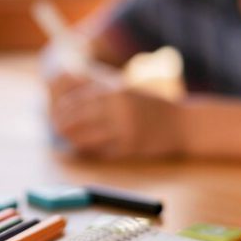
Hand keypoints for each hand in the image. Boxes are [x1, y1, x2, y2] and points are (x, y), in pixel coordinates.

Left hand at [47, 71, 184, 159]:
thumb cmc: (150, 105)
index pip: (78, 100)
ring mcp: (125, 129)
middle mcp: (118, 109)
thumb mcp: (126, 90)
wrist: (183, 124)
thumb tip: (68, 96)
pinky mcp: (130, 148)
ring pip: (87, 137)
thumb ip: (100, 91)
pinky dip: (90, 150)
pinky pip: (101, 150)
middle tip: (57, 128)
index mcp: (116, 91)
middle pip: (78, 118)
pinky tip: (85, 148)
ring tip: (69, 139)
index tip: (56, 113)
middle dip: (63, 124)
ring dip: (74, 139)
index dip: (63, 108)